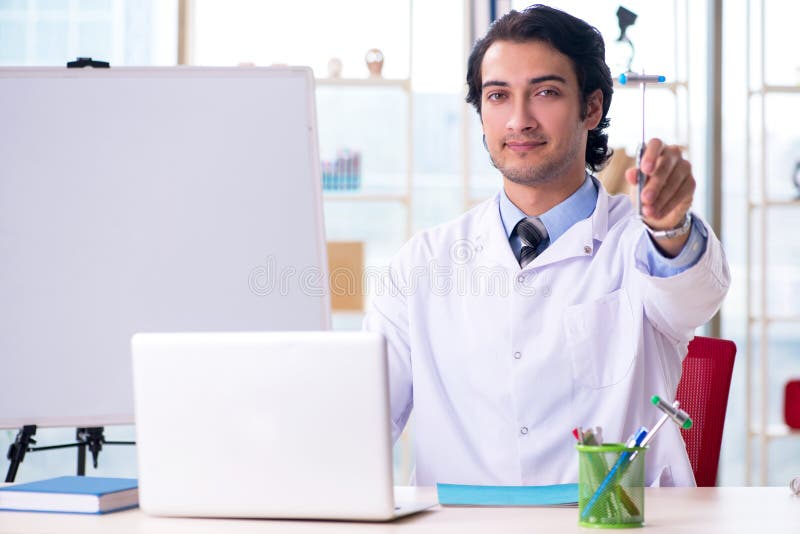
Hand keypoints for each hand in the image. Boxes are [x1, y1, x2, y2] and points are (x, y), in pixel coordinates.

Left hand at [624, 138, 695, 255]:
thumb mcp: (636, 184)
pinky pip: (682, 193)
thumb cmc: (645, 188)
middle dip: (654, 184)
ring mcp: (684, 167)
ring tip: (649, 211)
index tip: (645, 169)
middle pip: (666, 164)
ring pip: (674, 181)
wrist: (656, 206)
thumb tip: (631, 174)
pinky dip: (668, 205)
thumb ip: (634, 178)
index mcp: (656, 150)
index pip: (656, 144)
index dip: (650, 155)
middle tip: (645, 198)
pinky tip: (658, 213)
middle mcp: (673, 155)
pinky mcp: (691, 183)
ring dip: (661, 198)